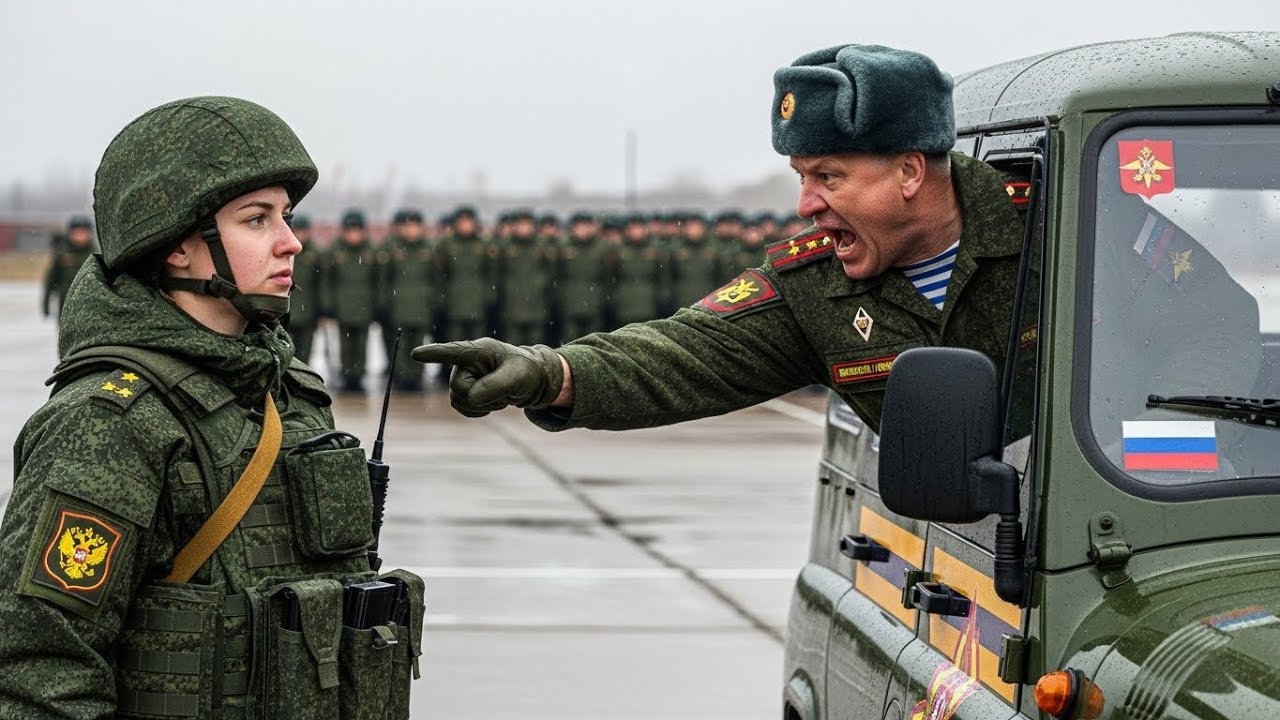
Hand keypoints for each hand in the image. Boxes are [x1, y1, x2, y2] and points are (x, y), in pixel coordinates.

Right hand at [411, 338, 564, 416]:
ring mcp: (463, 377)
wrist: (530, 380)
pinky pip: (460, 407)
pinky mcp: (464, 390)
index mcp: (478, 351)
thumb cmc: (525, 371)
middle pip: (458, 389)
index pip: (452, 352)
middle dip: (480, 398)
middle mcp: (466, 363)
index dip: (434, 354)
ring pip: (457, 401)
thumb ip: (496, 385)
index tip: (416, 354)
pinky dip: (477, 411)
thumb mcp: (518, 377)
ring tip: (499, 396)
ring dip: (481, 405)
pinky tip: (491, 404)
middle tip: (503, 393)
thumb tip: (471, 397)